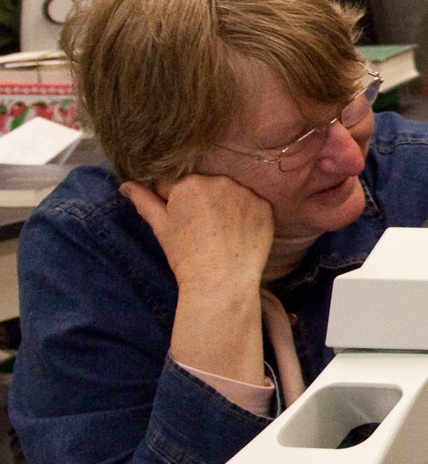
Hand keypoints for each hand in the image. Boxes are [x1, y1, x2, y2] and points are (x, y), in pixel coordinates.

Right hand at [124, 175, 272, 382]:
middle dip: (199, 201)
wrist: (221, 281)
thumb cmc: (185, 255)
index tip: (179, 221)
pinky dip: (246, 216)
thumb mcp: (160, 227)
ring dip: (224, 205)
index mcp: (189, 183)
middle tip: (200, 229)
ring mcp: (246, 193)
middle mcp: (219, 181)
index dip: (172, 202)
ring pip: (229, 193)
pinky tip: (238, 234)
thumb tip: (126, 185)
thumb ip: (144, 200)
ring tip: (220, 233)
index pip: (174, 183)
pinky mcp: (265, 207)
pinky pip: (252, 205)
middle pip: (204, 186)